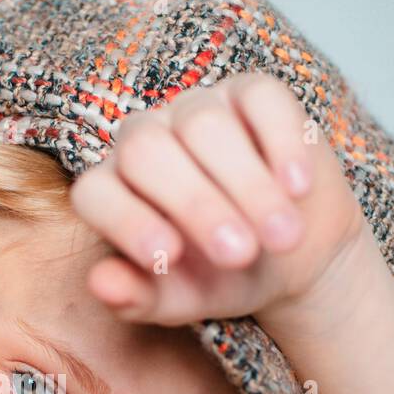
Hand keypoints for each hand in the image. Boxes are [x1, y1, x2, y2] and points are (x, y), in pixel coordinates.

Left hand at [69, 71, 370, 332]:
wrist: (294, 256)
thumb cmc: (222, 278)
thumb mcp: (180, 300)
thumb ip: (137, 297)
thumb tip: (101, 286)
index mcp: (113, 189)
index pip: (96, 192)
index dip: (126, 220)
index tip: (167, 256)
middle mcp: (145, 140)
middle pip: (147, 152)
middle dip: (196, 205)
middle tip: (239, 255)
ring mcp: (196, 108)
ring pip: (204, 125)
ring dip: (248, 186)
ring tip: (282, 238)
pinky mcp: (253, 92)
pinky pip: (261, 98)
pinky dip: (282, 142)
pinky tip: (298, 188)